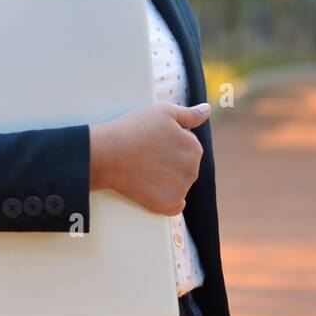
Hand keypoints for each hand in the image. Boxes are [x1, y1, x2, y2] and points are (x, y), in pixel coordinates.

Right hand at [89, 102, 209, 215]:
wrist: (107, 154)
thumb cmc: (134, 129)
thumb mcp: (165, 112)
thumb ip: (190, 114)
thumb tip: (207, 110)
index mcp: (194, 148)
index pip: (187, 147)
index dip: (169, 143)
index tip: (154, 142)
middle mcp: (193, 170)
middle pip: (184, 166)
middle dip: (170, 162)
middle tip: (148, 156)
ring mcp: (181, 189)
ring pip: (179, 185)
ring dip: (166, 180)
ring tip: (145, 170)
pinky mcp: (168, 205)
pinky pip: (174, 205)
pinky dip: (164, 199)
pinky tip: (150, 188)